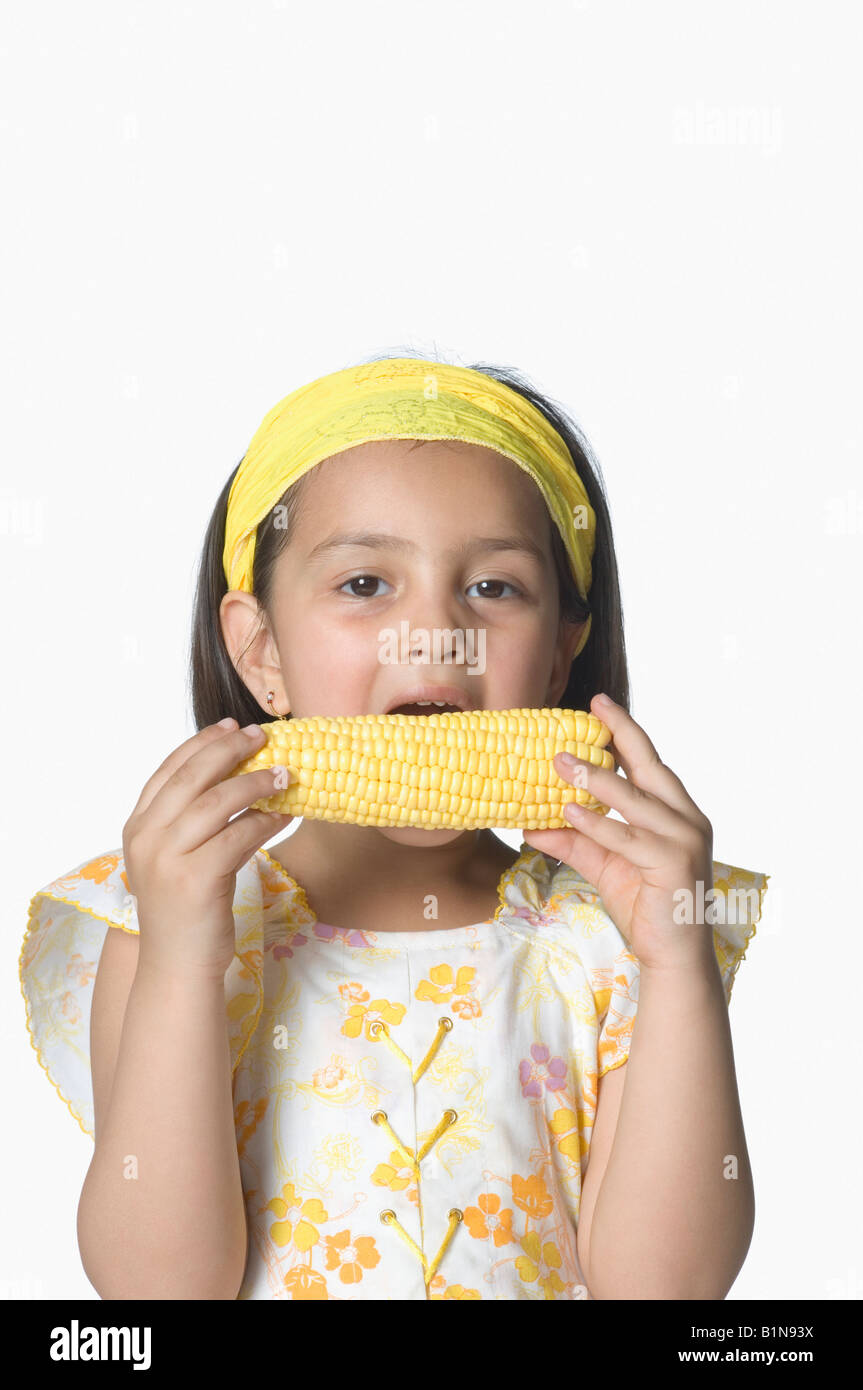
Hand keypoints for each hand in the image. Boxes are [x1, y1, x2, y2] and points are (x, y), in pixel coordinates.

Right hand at [122, 719, 293, 977]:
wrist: (177, 966)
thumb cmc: (185, 910)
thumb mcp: (179, 857)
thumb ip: (196, 820)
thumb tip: (244, 775)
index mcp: (137, 827)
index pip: (169, 769)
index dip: (202, 743)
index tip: (231, 726)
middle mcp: (145, 838)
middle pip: (191, 776)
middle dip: (229, 750)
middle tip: (262, 736)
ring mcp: (167, 858)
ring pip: (217, 802)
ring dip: (255, 783)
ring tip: (284, 774)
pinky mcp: (195, 879)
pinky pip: (238, 835)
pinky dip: (265, 821)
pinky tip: (284, 814)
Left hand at [523, 695, 715, 971]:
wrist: (673, 958)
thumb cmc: (646, 907)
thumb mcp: (605, 865)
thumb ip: (574, 841)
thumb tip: (530, 824)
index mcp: (676, 813)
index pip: (649, 764)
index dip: (625, 733)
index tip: (599, 704)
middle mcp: (687, 819)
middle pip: (650, 766)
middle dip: (620, 734)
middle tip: (591, 707)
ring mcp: (685, 840)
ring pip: (635, 800)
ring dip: (596, 778)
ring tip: (561, 761)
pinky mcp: (674, 864)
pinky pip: (628, 837)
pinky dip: (597, 823)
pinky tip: (569, 811)